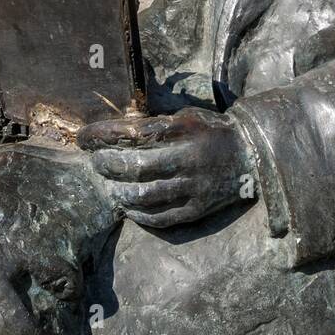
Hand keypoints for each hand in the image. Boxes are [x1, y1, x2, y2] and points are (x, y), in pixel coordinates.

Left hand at [77, 107, 256, 229]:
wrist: (250, 153)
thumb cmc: (210, 131)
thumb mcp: (186, 117)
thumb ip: (156, 126)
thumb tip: (114, 134)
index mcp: (184, 130)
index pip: (133, 133)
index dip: (104, 136)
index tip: (84, 138)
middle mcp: (189, 158)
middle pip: (136, 167)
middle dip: (108, 165)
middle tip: (96, 162)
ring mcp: (194, 186)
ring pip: (145, 196)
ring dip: (119, 191)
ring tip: (109, 186)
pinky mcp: (198, 209)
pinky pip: (161, 217)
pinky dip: (138, 214)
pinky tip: (128, 207)